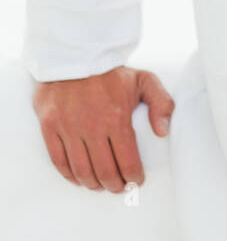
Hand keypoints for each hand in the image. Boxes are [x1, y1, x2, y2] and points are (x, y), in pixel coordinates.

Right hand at [32, 66, 174, 191]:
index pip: (128, 161)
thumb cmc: (110, 70)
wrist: (75, 53)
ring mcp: (68, 128)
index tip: (136, 181)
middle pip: (104, 172)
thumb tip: (163, 131)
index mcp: (117, 118)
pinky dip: (70, 175)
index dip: (133, 177)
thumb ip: (161, 103)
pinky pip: (59, 161)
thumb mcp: (144, 79)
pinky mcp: (50, 126)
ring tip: (100, 185)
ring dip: (93, 184)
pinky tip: (79, 178)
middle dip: (115, 185)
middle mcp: (92, 127)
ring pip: (82, 170)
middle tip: (119, 187)